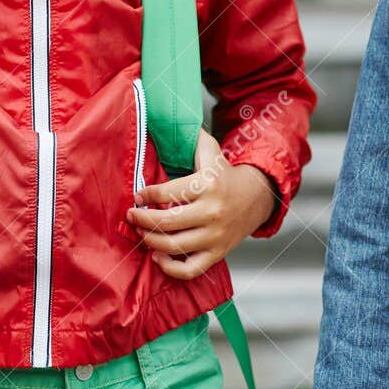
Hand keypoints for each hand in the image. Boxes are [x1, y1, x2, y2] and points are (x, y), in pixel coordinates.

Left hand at [127, 129, 277, 279]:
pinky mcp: (217, 253)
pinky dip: (170, 268)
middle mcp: (212, 212)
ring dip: (150, 240)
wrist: (256, 197)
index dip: (147, 194)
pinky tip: (158, 256)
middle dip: (142, 219)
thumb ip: (190, 137)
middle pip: (167, 222)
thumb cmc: (224, 174)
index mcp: (208, 185)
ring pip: (174, 246)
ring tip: (141, 231)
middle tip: (132, 215)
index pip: (168, 192)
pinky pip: (190, 269)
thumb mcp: (211, 151)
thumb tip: (165, 118)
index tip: (138, 195)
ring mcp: (215, 236)